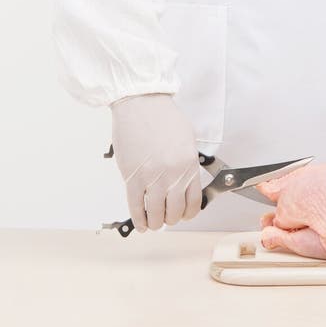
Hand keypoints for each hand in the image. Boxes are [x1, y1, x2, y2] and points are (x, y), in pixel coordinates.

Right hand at [110, 93, 202, 230]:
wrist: (141, 103)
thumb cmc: (163, 116)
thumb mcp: (188, 138)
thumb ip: (189, 162)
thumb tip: (188, 181)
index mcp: (189, 164)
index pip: (193, 202)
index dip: (189, 213)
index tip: (184, 214)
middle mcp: (172, 174)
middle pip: (175, 212)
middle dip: (172, 218)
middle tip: (168, 216)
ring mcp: (151, 178)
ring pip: (155, 214)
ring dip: (155, 222)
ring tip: (154, 221)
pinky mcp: (132, 177)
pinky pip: (135, 207)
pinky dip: (138, 220)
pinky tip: (140, 223)